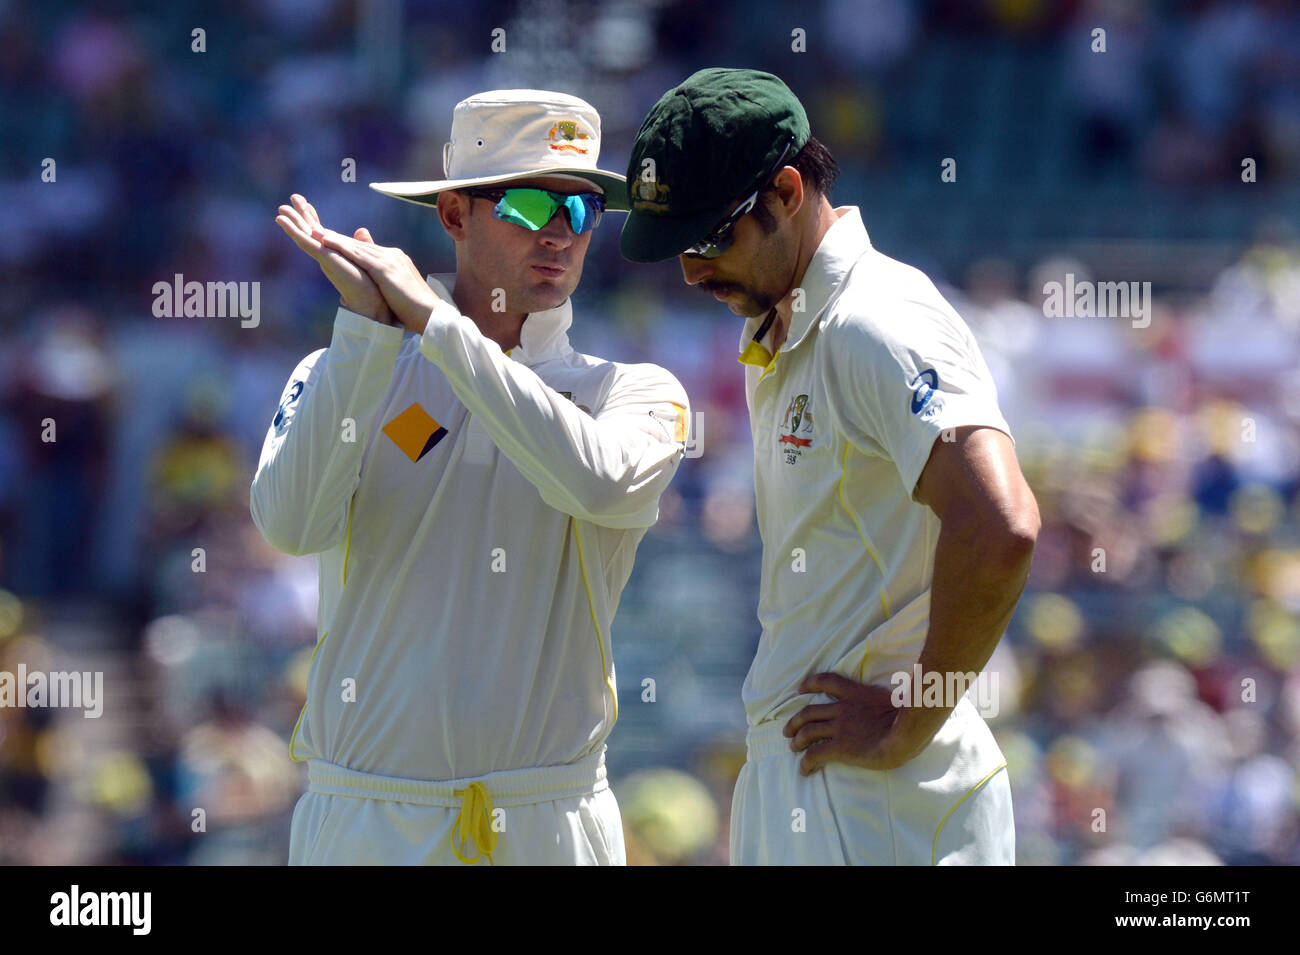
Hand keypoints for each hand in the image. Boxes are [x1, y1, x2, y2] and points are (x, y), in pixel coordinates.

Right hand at [275, 194, 395, 324]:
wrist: (373, 302)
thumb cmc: (371, 285)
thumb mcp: (364, 257)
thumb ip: (360, 243)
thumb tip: (361, 230)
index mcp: (335, 254)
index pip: (323, 232)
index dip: (314, 218)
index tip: (307, 204)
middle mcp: (327, 255)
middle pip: (311, 231)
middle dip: (301, 214)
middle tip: (292, 197)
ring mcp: (323, 256)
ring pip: (304, 235)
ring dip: (292, 221)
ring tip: (281, 208)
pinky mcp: (323, 258)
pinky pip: (304, 241)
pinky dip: (293, 230)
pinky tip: (282, 221)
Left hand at [312, 227, 440, 334]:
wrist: (431, 315)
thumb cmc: (415, 311)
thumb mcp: (396, 294)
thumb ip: (383, 288)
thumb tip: (372, 294)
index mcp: (395, 261)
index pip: (367, 250)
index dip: (347, 245)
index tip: (330, 241)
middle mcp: (392, 255)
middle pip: (359, 244)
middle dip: (337, 237)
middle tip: (315, 228)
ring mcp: (390, 260)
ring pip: (356, 246)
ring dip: (334, 238)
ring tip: (314, 230)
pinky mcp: (385, 268)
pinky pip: (358, 254)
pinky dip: (341, 247)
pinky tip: (325, 242)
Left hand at [782, 672, 941, 773]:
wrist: (907, 733)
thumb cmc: (910, 718)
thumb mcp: (896, 699)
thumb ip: (887, 701)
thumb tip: (899, 703)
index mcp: (856, 694)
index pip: (827, 681)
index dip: (810, 684)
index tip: (800, 689)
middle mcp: (843, 709)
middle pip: (809, 711)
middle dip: (795, 721)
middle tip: (788, 730)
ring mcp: (840, 728)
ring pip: (808, 731)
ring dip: (797, 740)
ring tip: (793, 748)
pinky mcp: (840, 747)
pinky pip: (815, 754)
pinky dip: (805, 762)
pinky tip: (804, 770)